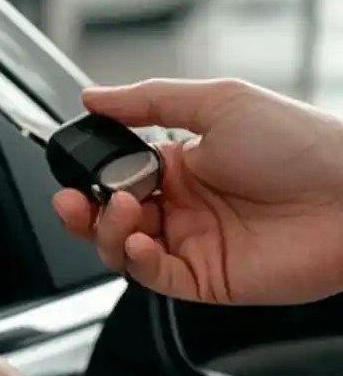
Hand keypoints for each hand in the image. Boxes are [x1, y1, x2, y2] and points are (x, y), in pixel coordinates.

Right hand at [54, 78, 342, 304]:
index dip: (90, 180)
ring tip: (120, 210)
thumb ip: (148, 101)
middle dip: (81, 212)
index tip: (75, 173)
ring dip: (107, 232)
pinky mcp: (206, 278)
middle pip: (109, 219)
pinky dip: (135, 261)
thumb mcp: (220, 102)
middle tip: (72, 201)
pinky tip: (139, 240)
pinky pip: (153, 276)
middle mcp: (184, 207)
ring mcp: (193, 244)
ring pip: (122, 250)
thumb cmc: (304, 145)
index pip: (115, 178)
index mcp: (183, 166)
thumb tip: (93, 97)